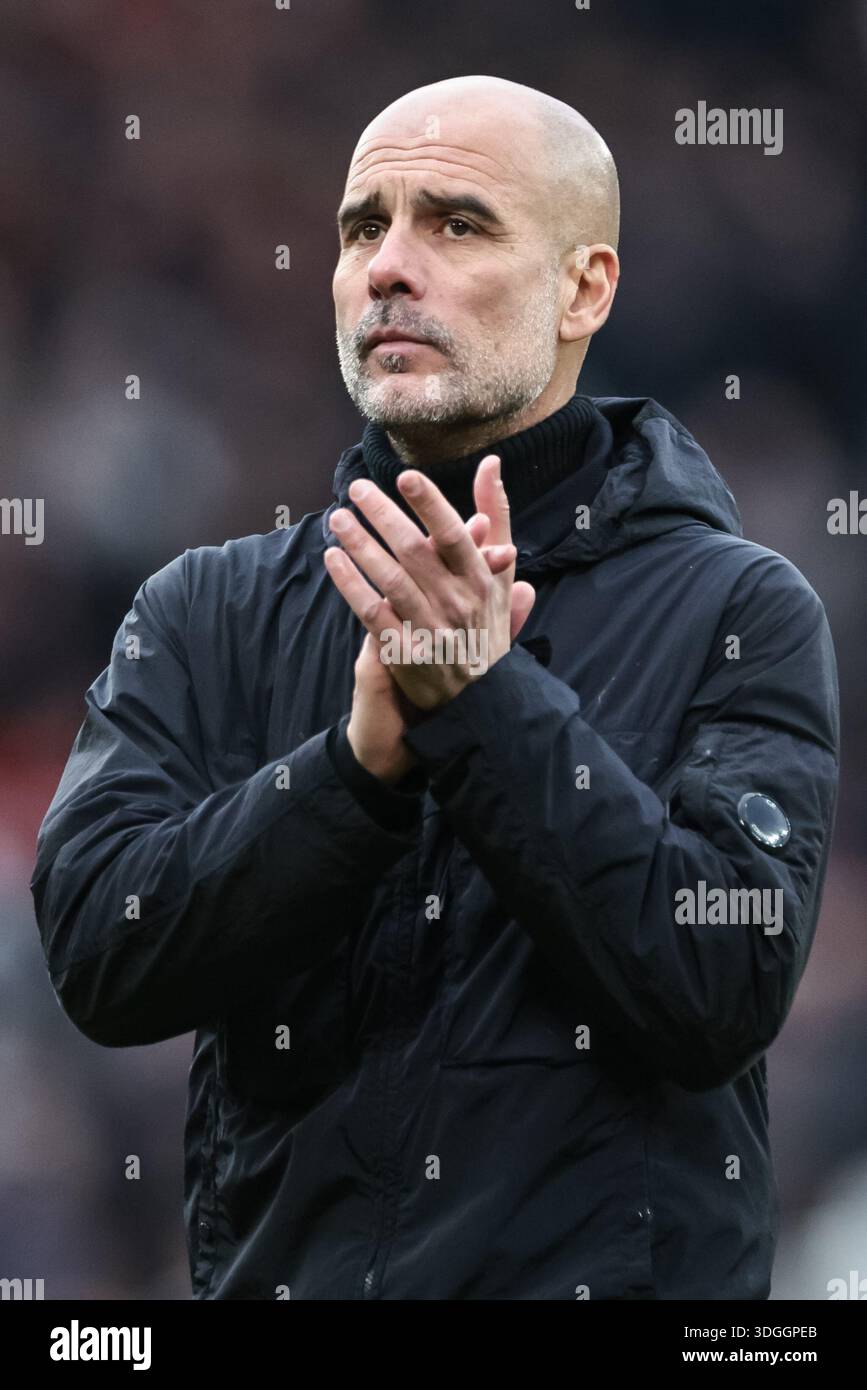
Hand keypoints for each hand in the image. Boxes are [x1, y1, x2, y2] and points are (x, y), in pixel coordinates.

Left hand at [324, 456, 535, 712]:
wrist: (479, 696)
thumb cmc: (486, 623)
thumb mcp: (500, 572)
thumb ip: (496, 517)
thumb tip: (490, 463)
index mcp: (480, 580)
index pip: (453, 535)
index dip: (429, 504)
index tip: (404, 477)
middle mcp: (457, 603)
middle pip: (414, 551)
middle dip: (382, 515)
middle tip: (357, 488)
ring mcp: (430, 630)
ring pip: (390, 580)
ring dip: (360, 545)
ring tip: (338, 518)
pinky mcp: (405, 653)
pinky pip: (371, 613)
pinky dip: (351, 584)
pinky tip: (333, 559)